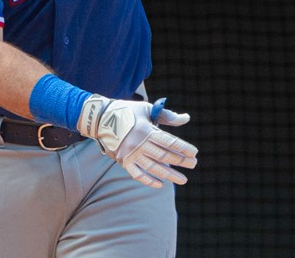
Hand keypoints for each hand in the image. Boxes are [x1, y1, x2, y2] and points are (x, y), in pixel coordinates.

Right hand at [76, 95, 197, 187]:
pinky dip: (148, 181)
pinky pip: (137, 175)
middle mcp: (139, 144)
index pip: (169, 142)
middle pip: (164, 156)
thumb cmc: (127, 111)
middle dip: (180, 161)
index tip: (194, 153)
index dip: (183, 148)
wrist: (100, 118)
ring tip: (183, 180)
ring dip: (169, 175)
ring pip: (153, 168)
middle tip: (193, 165)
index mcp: (146, 130)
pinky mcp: (123, 161)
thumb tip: (186, 119)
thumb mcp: (147, 109)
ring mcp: (130, 155)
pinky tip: (160, 184)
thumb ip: (166, 115)